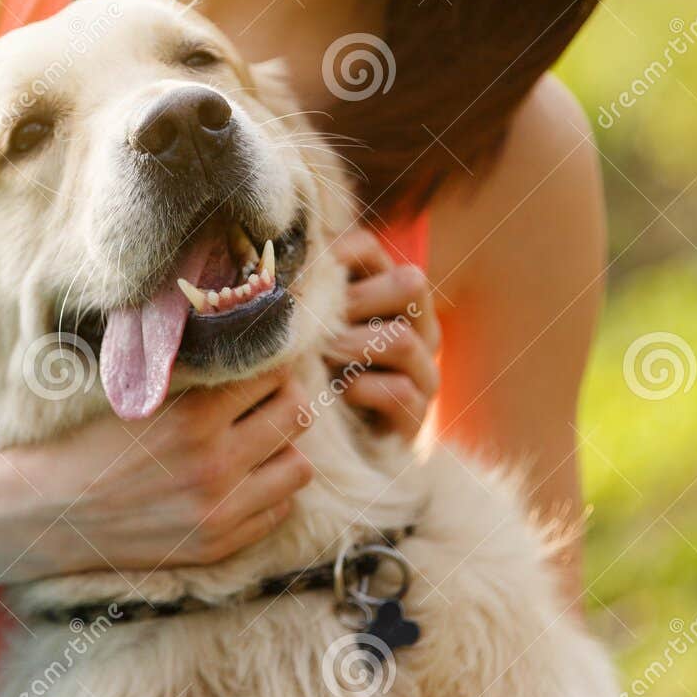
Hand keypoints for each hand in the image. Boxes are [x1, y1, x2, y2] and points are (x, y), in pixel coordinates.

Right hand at [0, 366, 314, 584]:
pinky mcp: (217, 545)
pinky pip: (278, 511)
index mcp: (191, 417)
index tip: (256, 361)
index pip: (270, 373)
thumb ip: (189, 372)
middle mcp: (213, 464)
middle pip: (295, 414)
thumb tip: (241, 340)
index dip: (265, 362)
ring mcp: (219, 510)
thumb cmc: (82, 442)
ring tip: (256, 442)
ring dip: (282, 449)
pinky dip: (267, 493)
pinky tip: (239, 481)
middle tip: (261, 398)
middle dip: (282, 398)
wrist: (42, 514)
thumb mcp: (132, 393)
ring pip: (298, 466)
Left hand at [324, 225, 441, 439]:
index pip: (371, 250)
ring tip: (327, 354)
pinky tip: (342, 391)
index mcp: (386, 296)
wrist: (337, 446)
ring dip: (358, 345)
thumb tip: (274, 263)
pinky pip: (403, 392)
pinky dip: (366, 389)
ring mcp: (423, 371)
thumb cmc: (317, 376)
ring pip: (405, 339)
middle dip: (359, 299)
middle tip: (322, 321)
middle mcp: (417, 326)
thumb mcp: (310, 332)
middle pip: (409, 284)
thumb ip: (303, 299)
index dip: (339, 252)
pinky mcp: (416, 415)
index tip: (309, 271)